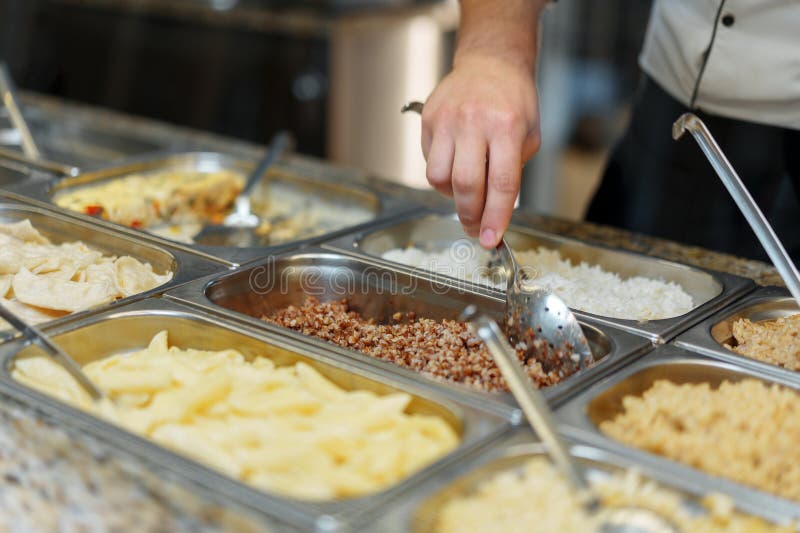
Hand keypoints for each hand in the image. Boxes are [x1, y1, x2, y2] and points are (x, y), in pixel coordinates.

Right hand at [421, 54, 540, 247]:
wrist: (490, 61)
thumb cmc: (513, 100)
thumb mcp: (529, 134)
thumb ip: (513, 171)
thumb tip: (493, 211)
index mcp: (507, 127)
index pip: (501, 183)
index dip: (495, 217)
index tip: (490, 239)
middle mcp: (474, 122)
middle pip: (466, 184)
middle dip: (469, 215)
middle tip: (474, 227)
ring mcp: (447, 120)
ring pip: (438, 178)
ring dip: (451, 195)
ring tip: (465, 188)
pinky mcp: (429, 119)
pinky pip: (428, 162)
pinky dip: (442, 174)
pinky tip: (455, 164)